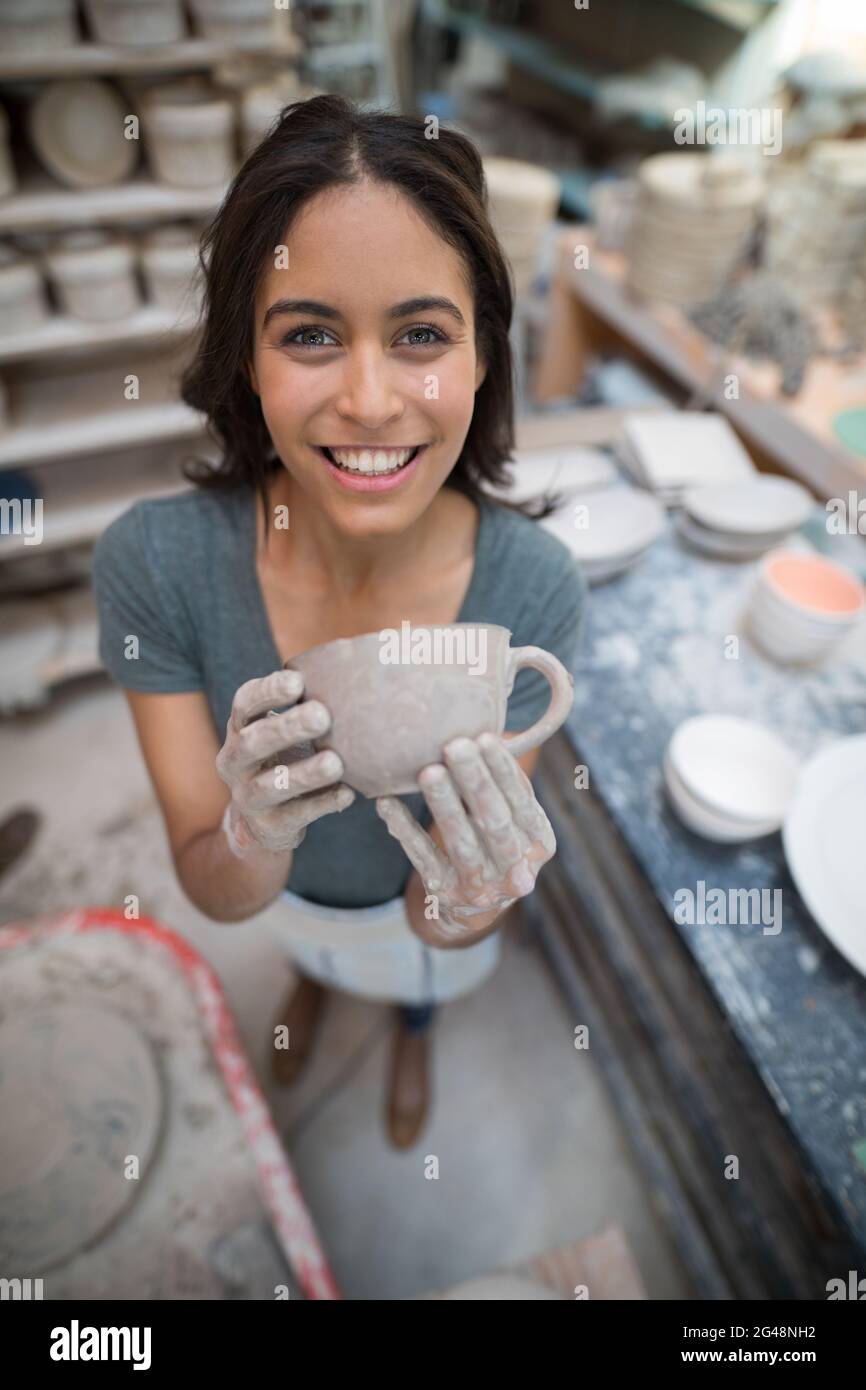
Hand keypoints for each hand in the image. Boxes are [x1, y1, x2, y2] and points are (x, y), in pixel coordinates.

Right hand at [216, 668, 354, 855]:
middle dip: (286, 728)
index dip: (267, 691)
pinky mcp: (268, 827)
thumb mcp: (286, 732)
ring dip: (304, 773)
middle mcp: (234, 761)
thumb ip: (308, 706)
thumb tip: (359, 671)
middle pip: (252, 742)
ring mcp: (248, 797)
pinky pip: (295, 815)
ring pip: (271, 784)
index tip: (298, 681)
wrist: (265, 822)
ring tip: (335, 762)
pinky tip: (347, 794)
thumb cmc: (286, 759)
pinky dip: (322, 804)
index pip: (244, 704)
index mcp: (240, 729)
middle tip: (322, 715)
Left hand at [376, 732, 554, 945]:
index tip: (484, 737)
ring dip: (444, 804)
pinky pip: (423, 858)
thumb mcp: (514, 822)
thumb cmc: (493, 843)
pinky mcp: (445, 893)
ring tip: (427, 771)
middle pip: (495, 821)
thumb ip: (507, 789)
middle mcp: (515, 870)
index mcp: (539, 844)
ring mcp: (480, 886)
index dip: (504, 771)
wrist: (475, 908)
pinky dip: (405, 830)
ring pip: (462, 842)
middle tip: (455, 746)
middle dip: (476, 782)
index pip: (522, 803)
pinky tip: (387, 803)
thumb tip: (493, 733)